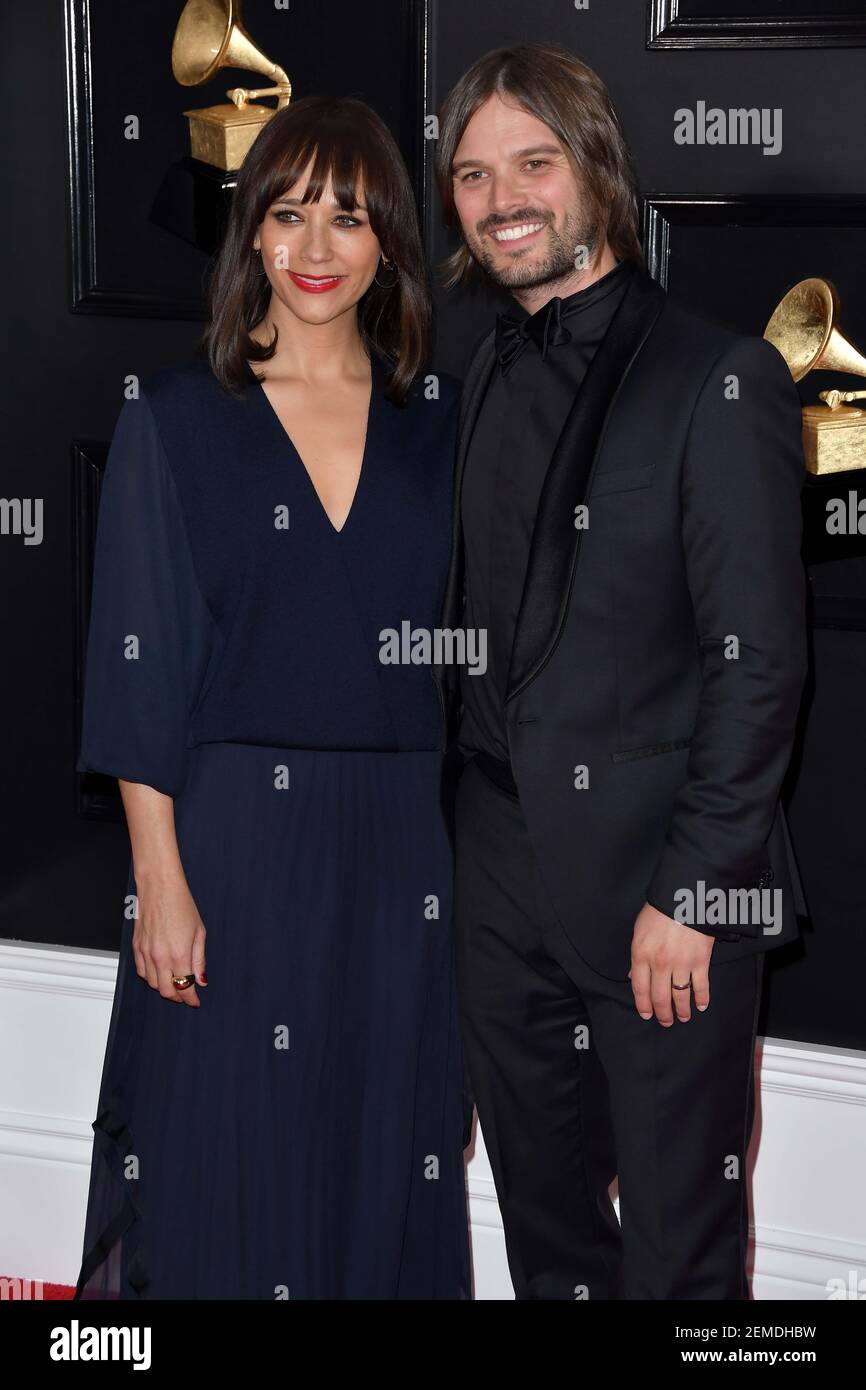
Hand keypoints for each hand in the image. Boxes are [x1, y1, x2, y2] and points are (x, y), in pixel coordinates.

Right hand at [132, 871, 207, 1007]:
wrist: (159, 887)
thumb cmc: (181, 904)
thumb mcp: (199, 932)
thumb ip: (199, 959)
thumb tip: (201, 980)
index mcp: (179, 955)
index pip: (184, 987)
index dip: (191, 998)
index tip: (195, 1001)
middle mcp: (160, 957)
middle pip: (166, 991)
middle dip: (177, 997)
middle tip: (186, 996)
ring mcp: (145, 953)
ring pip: (152, 983)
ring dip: (163, 988)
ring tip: (174, 984)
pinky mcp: (136, 947)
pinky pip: (141, 971)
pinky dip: (150, 977)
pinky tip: (159, 974)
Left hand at [628, 902, 713, 1024]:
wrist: (685, 897)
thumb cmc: (659, 910)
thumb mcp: (639, 930)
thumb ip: (636, 955)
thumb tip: (632, 976)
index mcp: (641, 954)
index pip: (639, 987)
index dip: (643, 1004)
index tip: (646, 1014)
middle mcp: (660, 963)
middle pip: (660, 996)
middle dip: (662, 1013)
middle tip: (665, 1021)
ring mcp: (681, 964)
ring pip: (680, 996)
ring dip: (682, 1010)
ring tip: (682, 1017)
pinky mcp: (701, 962)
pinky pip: (701, 986)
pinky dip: (702, 999)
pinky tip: (701, 1006)